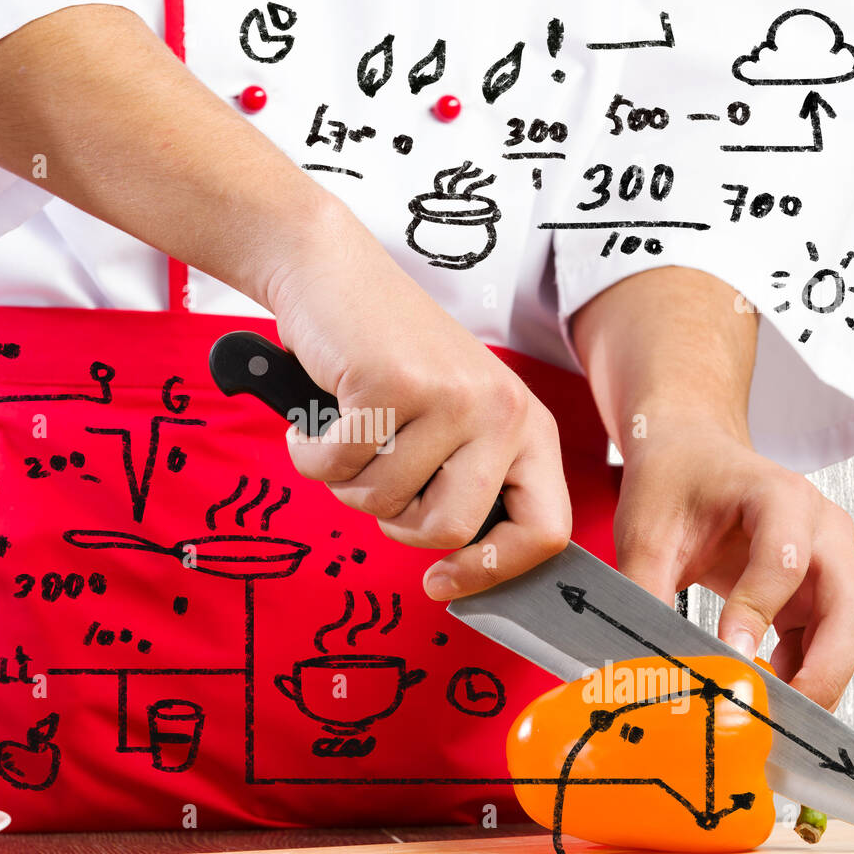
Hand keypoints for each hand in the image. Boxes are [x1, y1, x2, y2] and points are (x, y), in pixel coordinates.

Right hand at [269, 202, 570, 599]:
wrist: (329, 272)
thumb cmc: (383, 357)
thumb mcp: (449, 421)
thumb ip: (465, 484)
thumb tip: (458, 573)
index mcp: (526, 427)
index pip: (543, 531)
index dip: (489, 571)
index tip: (439, 581)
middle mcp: (501, 411)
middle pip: (449, 529)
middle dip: (394, 520)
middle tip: (374, 475)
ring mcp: (449, 396)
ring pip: (384, 503)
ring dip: (344, 479)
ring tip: (346, 429)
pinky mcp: (391, 384)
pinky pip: (336, 466)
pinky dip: (310, 452)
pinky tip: (315, 416)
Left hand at [614, 427, 853, 709]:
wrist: (689, 453)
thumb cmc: (674, 479)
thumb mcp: (646, 531)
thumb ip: (645, 591)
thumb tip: (643, 659)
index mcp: (779, 495)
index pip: (783, 561)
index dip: (757, 612)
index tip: (728, 655)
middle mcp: (820, 526)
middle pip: (848, 605)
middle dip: (824, 667)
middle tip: (786, 715)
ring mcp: (827, 558)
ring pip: (848, 629)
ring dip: (820, 677)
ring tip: (774, 717)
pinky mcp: (817, 588)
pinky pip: (827, 638)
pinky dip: (805, 671)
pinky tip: (767, 695)